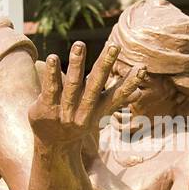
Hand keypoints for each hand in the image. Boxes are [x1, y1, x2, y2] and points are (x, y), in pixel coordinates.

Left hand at [29, 41, 145, 150]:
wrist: (54, 146)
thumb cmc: (79, 122)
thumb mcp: (99, 114)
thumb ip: (117, 100)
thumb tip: (139, 93)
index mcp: (98, 109)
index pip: (117, 95)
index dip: (129, 83)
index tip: (142, 68)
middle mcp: (83, 110)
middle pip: (95, 86)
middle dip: (105, 65)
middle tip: (115, 46)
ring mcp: (65, 110)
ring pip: (73, 85)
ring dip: (77, 64)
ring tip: (80, 44)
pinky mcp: (46, 109)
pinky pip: (50, 89)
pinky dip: (52, 74)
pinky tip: (53, 57)